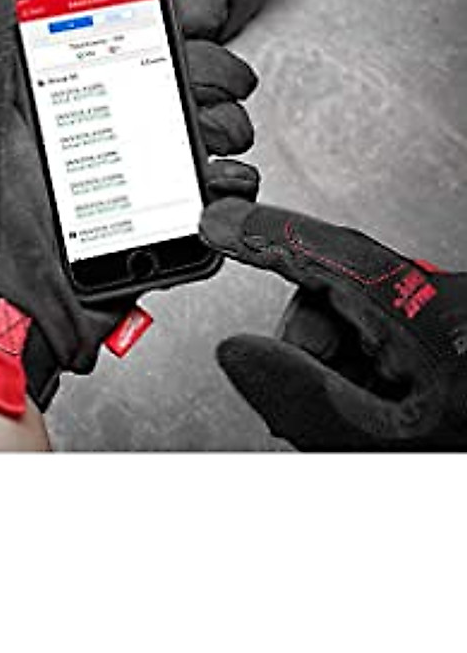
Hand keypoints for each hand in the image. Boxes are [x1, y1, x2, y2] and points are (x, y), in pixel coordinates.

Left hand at [0, 0, 259, 415]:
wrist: (7, 306)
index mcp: (59, 91)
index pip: (125, 30)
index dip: (168, 10)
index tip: (194, 7)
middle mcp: (100, 124)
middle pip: (182, 73)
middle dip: (209, 68)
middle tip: (204, 79)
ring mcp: (133, 169)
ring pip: (208, 124)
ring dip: (223, 120)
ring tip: (206, 133)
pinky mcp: (159, 212)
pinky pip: (216, 187)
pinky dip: (229, 178)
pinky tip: (214, 178)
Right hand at [202, 199, 466, 449]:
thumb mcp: (388, 440)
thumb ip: (301, 396)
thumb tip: (238, 352)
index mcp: (426, 315)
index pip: (323, 253)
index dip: (261, 234)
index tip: (217, 222)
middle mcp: (442, 304)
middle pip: (335, 296)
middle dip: (307, 349)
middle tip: (303, 404)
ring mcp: (449, 321)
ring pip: (357, 324)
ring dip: (337, 370)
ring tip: (356, 425)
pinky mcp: (451, 343)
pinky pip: (383, 343)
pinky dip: (365, 377)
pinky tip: (377, 419)